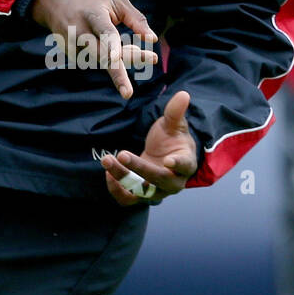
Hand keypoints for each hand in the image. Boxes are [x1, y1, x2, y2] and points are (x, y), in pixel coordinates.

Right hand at [32, 0, 157, 99]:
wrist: (55, 2)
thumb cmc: (92, 0)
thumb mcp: (116, 0)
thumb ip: (136, 18)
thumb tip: (153, 39)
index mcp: (93, 14)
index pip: (104, 31)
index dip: (110, 45)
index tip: (115, 57)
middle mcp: (80, 32)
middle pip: (101, 57)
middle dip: (117, 74)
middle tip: (131, 89)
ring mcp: (73, 46)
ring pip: (101, 62)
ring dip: (122, 60)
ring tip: (138, 50)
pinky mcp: (71, 55)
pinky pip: (96, 62)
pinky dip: (110, 58)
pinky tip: (114, 50)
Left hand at [101, 90, 197, 205]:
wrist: (165, 157)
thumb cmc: (172, 139)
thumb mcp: (174, 124)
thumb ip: (176, 112)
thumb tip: (183, 94)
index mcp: (186, 164)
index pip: (184, 166)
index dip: (177, 164)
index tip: (168, 160)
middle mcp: (173, 183)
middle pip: (157, 180)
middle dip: (139, 168)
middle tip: (122, 154)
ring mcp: (156, 192)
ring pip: (140, 191)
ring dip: (122, 178)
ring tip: (107, 160)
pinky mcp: (141, 195)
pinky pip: (128, 199)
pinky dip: (116, 189)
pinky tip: (108, 172)